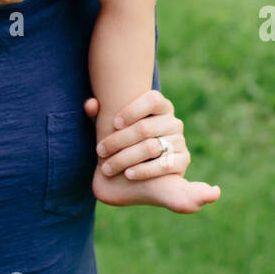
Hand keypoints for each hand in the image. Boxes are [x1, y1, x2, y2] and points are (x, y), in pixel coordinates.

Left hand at [84, 92, 220, 211]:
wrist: (139, 169)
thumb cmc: (123, 140)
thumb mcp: (110, 126)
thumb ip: (99, 113)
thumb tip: (91, 104)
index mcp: (161, 106)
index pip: (152, 99)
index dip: (132, 110)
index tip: (114, 123)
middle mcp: (173, 121)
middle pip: (145, 127)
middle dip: (118, 141)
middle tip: (100, 151)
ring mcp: (179, 140)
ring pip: (151, 147)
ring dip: (125, 158)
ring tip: (107, 167)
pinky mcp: (183, 160)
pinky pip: (164, 165)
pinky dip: (144, 170)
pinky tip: (128, 174)